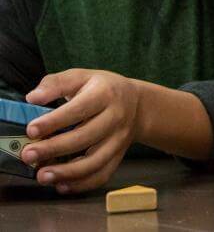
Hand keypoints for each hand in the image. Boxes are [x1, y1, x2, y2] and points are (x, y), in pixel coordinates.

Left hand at [20, 69, 141, 193]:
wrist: (137, 104)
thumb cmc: (101, 89)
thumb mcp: (81, 76)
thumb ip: (55, 83)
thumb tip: (32, 98)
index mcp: (105, 93)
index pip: (79, 109)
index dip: (54, 121)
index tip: (31, 130)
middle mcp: (116, 117)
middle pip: (86, 137)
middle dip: (54, 148)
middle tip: (28, 154)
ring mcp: (119, 139)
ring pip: (95, 161)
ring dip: (67, 172)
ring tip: (42, 175)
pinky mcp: (119, 155)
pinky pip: (103, 174)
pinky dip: (82, 184)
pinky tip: (62, 185)